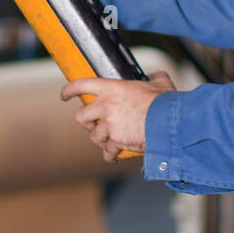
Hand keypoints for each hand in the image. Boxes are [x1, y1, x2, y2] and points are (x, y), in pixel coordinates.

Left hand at [61, 72, 176, 158]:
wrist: (170, 123)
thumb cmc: (165, 102)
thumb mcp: (159, 82)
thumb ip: (152, 78)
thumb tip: (151, 78)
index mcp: (112, 88)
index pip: (82, 85)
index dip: (69, 90)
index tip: (64, 95)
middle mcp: (106, 105)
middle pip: (81, 116)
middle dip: (86, 121)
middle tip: (95, 122)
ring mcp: (109, 125)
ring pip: (94, 136)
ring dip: (101, 138)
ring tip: (112, 138)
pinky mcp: (115, 142)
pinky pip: (106, 152)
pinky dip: (110, 154)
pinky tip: (114, 154)